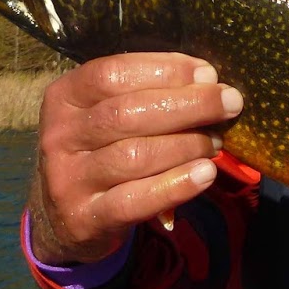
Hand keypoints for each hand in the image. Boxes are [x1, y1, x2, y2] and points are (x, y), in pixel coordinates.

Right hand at [28, 53, 241, 264]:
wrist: (64, 216)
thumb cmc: (100, 150)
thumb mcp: (107, 114)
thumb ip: (146, 93)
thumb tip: (206, 79)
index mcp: (64, 97)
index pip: (112, 74)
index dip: (164, 70)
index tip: (207, 73)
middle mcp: (60, 135)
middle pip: (126, 113)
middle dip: (187, 105)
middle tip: (229, 104)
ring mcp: (67, 179)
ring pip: (135, 155)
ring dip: (187, 145)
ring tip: (216, 142)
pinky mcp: (85, 218)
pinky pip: (136, 200)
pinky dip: (176, 185)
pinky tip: (205, 174)